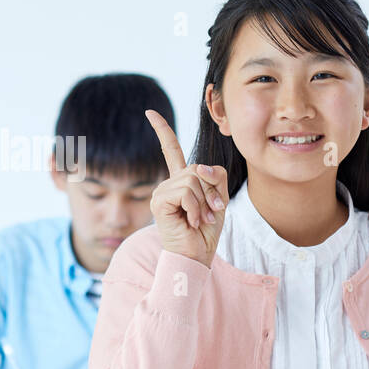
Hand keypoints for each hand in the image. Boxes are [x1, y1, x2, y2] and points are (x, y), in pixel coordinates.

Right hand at [144, 109, 228, 268]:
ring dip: (204, 202)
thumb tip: (198, 167)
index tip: (149, 113)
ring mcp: (160, 192)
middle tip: (210, 213)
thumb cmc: (206, 230)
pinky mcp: (158, 202)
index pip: (170, 150)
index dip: (162, 131)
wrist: (196, 256)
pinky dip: (195, 208)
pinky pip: (185, 192)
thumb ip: (214, 176)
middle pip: (197, 168)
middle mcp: (167, 184)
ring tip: (199, 219)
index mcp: (180, 181)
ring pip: (193, 179)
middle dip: (211, 191)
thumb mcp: (219, 198)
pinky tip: (190, 222)